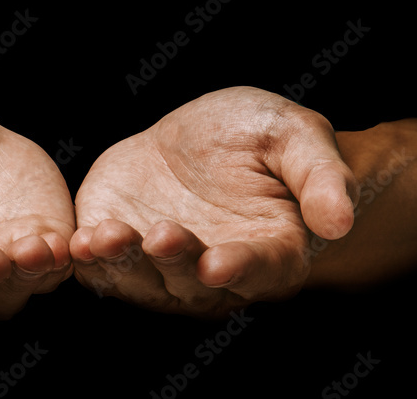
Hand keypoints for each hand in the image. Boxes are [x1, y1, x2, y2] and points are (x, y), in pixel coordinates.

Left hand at [71, 86, 358, 316]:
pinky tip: (76, 243)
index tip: (219, 263)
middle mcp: (214, 272)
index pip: (260, 268)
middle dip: (174, 260)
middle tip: (162, 236)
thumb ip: (321, 176)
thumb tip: (340, 222)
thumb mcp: (297, 137)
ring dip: (123, 264)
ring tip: (105, 238)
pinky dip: (89, 259)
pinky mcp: (120, 246)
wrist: (206, 135)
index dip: (241, 268)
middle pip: (192, 281)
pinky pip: (103, 265)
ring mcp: (162, 265)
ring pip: (142, 279)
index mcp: (272, 251)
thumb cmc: (263, 138)